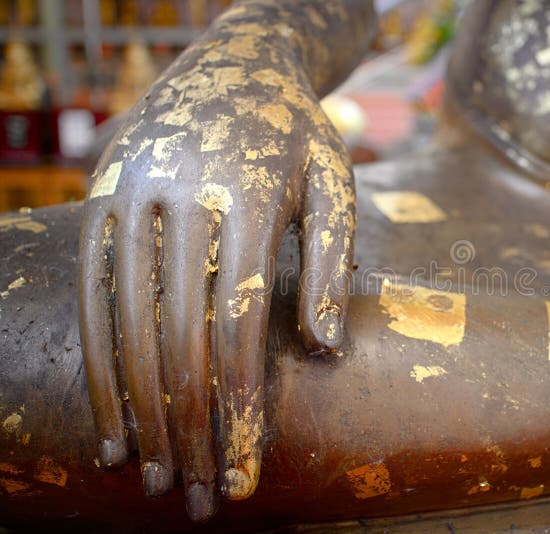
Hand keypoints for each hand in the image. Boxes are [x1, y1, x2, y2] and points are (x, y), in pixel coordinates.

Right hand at [78, 24, 354, 520]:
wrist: (233, 62)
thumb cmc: (296, 135)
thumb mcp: (333, 184)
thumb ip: (329, 263)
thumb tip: (325, 351)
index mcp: (243, 194)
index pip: (237, 324)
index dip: (240, 405)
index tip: (244, 473)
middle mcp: (175, 195)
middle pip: (179, 336)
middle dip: (191, 426)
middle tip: (199, 497)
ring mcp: (127, 196)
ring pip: (127, 324)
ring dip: (140, 413)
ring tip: (155, 479)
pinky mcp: (98, 201)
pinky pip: (91, 297)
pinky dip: (101, 368)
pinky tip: (113, 428)